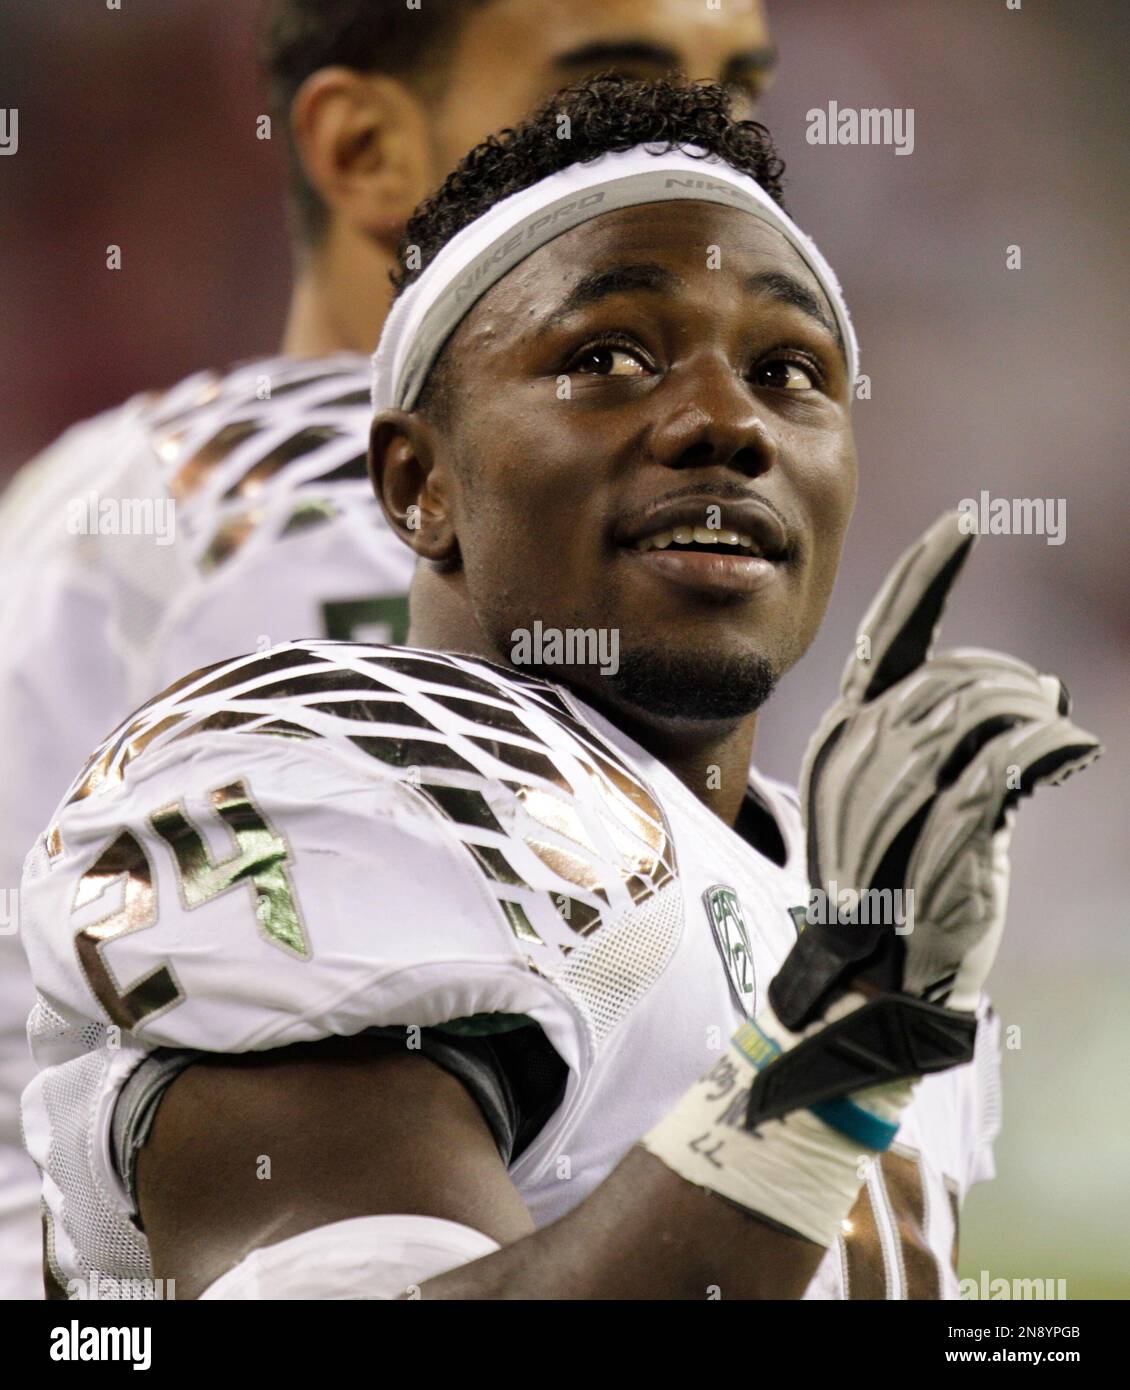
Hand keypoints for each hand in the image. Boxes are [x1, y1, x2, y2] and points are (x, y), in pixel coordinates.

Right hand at [775, 512, 1100, 1028]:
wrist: (872, 980)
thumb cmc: (896, 885)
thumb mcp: (897, 799)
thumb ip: (936, 738)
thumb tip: (1030, 689)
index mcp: (842, 737)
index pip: (886, 636)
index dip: (927, 574)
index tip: (965, 523)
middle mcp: (859, 753)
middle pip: (955, 673)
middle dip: (1013, 681)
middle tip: (1044, 707)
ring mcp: (896, 790)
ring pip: (986, 707)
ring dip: (1037, 712)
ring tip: (1055, 736)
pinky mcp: (942, 829)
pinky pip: (1010, 759)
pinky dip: (1055, 745)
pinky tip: (1075, 750)